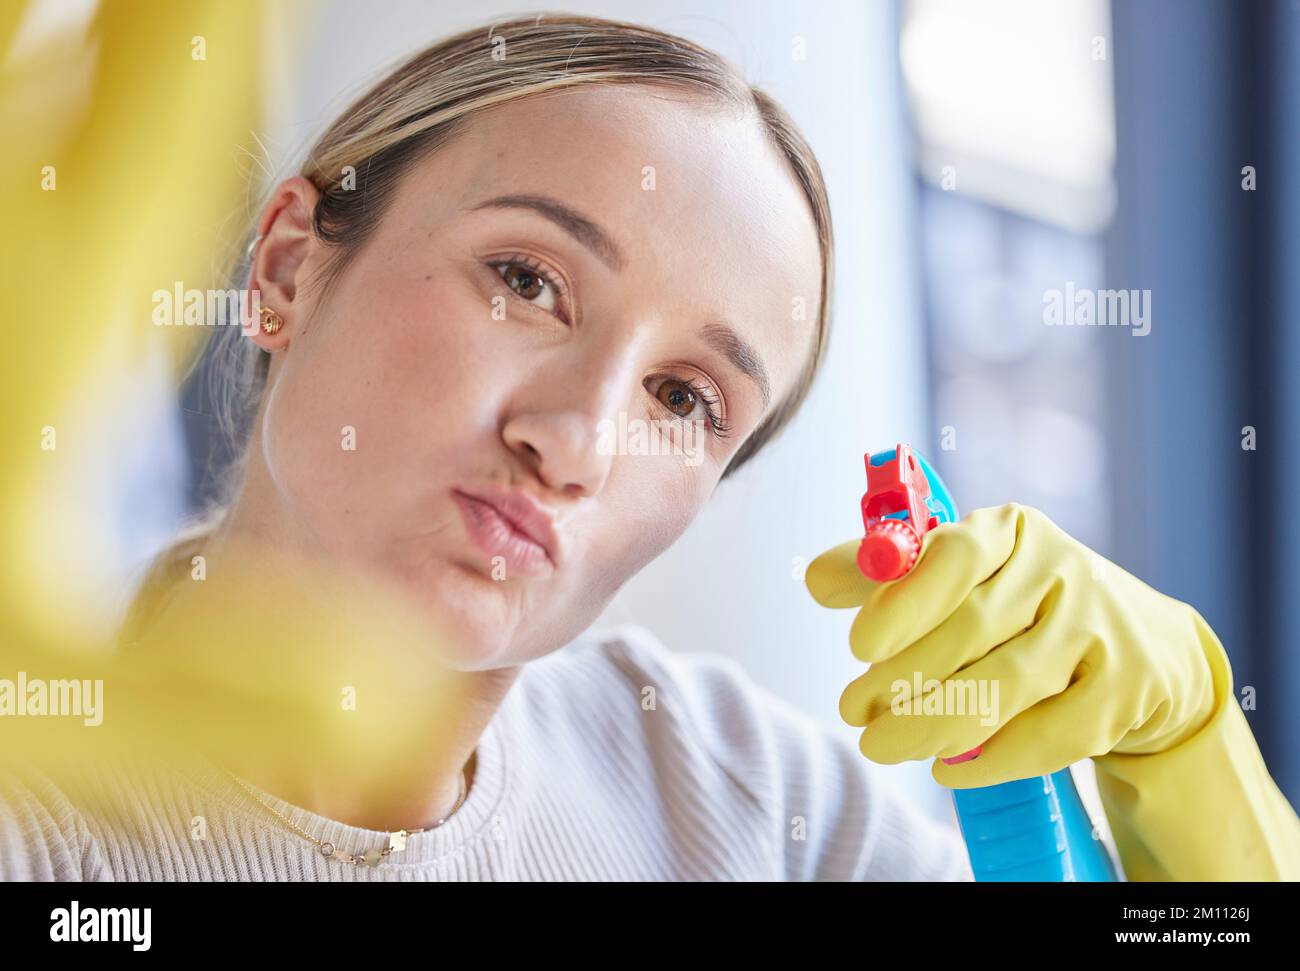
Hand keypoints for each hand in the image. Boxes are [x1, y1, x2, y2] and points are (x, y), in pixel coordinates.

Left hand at [804, 502, 1225, 787]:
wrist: (1140, 648)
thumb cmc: (1019, 608)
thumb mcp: (962, 577)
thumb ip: (887, 574)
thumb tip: (816, 578)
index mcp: (1010, 531)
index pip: (954, 554)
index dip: (903, 600)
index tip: (857, 645)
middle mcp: (1060, 570)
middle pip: (973, 628)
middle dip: (901, 677)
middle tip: (853, 711)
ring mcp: (1099, 629)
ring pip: (1009, 683)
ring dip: (934, 721)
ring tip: (880, 744)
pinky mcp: (1125, 690)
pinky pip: (1053, 734)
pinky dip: (994, 758)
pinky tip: (946, 768)